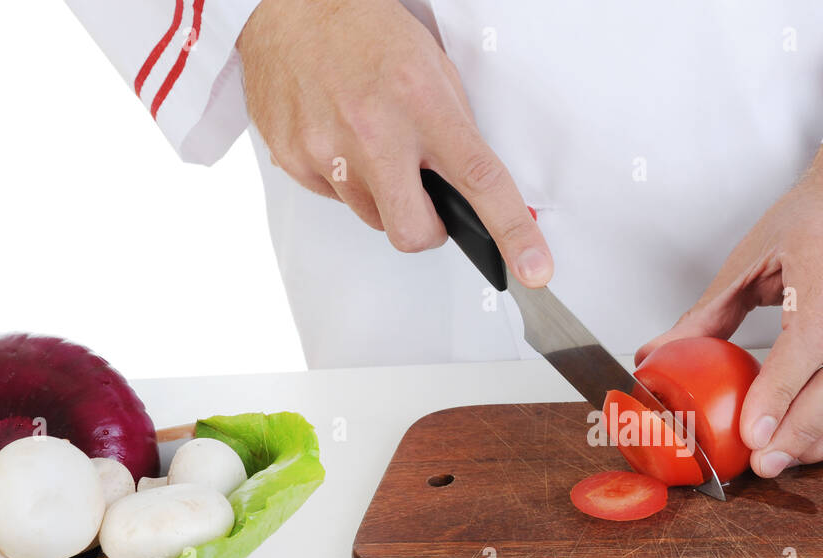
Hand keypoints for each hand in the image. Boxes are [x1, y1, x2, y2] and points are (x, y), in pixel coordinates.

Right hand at [237, 0, 551, 283]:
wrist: (290, 6)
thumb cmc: (365, 32)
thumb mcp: (433, 70)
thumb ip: (459, 132)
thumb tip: (485, 192)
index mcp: (421, 102)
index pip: (480, 180)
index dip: (513, 231)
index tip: (532, 267)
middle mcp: (373, 130)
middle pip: (414, 231)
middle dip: (428, 230)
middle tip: (427, 201)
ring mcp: (327, 148)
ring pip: (375, 218)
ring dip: (385, 198)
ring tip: (373, 145)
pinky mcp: (294, 160)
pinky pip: (336, 200)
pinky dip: (347, 180)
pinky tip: (341, 139)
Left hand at [636, 143, 822, 477]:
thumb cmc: (815, 217)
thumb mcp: (752, 252)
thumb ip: (706, 313)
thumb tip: (655, 357)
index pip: (811, 336)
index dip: (781, 391)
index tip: (752, 431)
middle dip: (806, 428)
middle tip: (767, 460)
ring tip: (790, 457)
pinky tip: (821, 437)